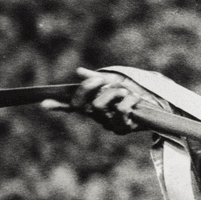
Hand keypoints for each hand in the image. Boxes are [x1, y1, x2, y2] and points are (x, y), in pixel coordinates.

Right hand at [41, 67, 167, 134]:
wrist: (157, 103)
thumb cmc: (133, 93)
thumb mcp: (114, 83)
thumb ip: (98, 79)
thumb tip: (79, 71)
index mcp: (94, 106)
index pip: (72, 106)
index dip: (58, 106)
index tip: (43, 103)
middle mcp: (99, 117)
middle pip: (85, 103)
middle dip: (94, 87)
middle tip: (105, 80)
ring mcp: (110, 124)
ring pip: (101, 106)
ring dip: (114, 93)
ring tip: (126, 91)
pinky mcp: (123, 128)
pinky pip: (121, 111)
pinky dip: (128, 101)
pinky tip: (136, 100)